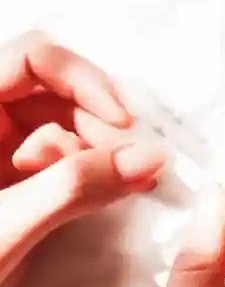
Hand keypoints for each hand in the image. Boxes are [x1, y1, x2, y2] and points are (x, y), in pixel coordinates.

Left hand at [0, 31, 164, 286]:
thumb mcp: (6, 228)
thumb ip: (75, 187)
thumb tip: (148, 157)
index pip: (31, 58)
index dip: (83, 80)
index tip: (122, 124)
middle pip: (53, 90)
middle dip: (96, 124)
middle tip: (124, 167)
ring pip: (64, 126)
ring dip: (97, 152)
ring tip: (110, 188)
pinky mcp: (12, 187)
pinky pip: (64, 163)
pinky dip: (92, 174)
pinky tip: (109, 194)